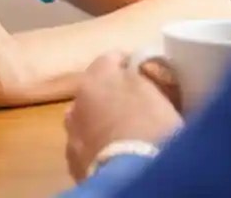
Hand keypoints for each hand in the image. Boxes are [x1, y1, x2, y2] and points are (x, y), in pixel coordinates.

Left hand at [64, 51, 183, 182]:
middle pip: (95, 88)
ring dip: (97, 119)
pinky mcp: (72, 159)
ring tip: (120, 132)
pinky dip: (94, 145)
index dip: (130, 65)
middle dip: (110, 93)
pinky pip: (83, 144)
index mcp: (99, 75)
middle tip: (133, 105)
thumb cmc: (152, 127)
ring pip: (84, 117)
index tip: (145, 74)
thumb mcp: (158, 93)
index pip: (113, 58)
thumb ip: (143, 77)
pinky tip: (110, 153)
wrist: (132, 174)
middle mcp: (78, 97)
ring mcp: (72, 130)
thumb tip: (136, 72)